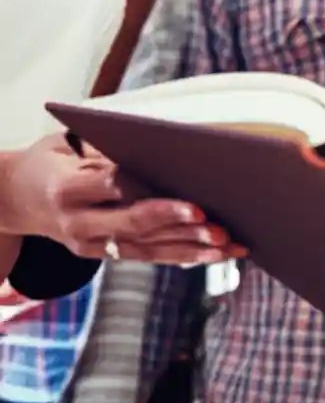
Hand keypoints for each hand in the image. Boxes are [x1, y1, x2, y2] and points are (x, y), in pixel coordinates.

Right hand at [0, 135, 246, 263]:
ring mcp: (91, 245)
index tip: (175, 185)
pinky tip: (215, 253)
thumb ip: (105, 151)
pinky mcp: (106, 255)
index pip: (109, 187)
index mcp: (66, 190)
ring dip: (191, 247)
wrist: (16, 199)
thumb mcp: (67, 146)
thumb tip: (158, 147)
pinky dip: (185, 255)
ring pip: (147, 248)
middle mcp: (78, 223)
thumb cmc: (52, 161)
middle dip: (175, 222)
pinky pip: (149, 256)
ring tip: (226, 244)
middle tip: (210, 219)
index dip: (144, 188)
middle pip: (132, 224)